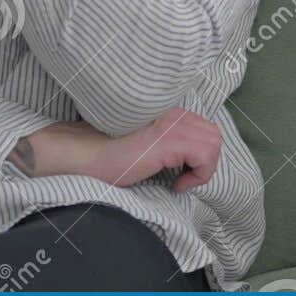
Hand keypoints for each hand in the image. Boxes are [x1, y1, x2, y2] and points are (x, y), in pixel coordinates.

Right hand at [16, 108, 221, 192]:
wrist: (82, 154)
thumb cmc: (105, 154)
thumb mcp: (144, 143)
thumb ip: (166, 141)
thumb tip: (187, 158)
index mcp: (167, 110)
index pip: (204, 128)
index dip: (198, 154)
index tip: (179, 172)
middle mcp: (173, 111)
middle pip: (214, 135)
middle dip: (205, 162)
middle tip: (182, 178)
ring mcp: (171, 123)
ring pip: (214, 144)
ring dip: (202, 169)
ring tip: (179, 180)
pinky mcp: (168, 139)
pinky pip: (206, 156)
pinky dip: (198, 175)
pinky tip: (176, 184)